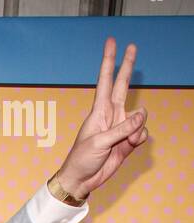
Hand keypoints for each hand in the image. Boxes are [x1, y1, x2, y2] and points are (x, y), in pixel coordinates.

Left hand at [53, 38, 148, 199]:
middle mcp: (111, 115)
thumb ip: (122, 129)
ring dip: (138, 128)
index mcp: (99, 111)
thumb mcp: (100, 142)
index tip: (111, 42)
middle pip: (122, 85)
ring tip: (127, 140)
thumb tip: (141, 117)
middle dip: (127, 66)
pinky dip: (139, 138)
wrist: (81, 180)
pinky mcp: (127, 141)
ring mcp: (120, 127)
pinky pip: (141, 133)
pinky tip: (131, 145)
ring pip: (140, 117)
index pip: (105, 80)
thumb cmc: (82, 159)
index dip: (109, 61)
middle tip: (133, 46)